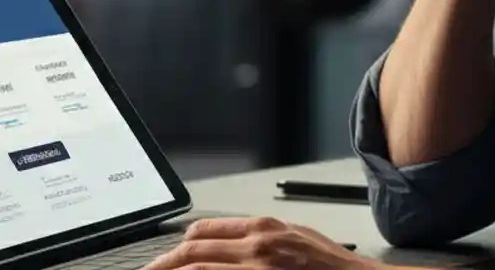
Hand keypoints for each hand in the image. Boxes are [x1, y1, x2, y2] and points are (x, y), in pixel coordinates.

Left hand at [142, 216, 382, 269]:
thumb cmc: (332, 267)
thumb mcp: (297, 235)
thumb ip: (263, 237)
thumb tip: (229, 241)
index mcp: (264, 228)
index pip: (204, 232)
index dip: (179, 246)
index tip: (167, 259)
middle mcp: (256, 247)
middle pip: (192, 252)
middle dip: (162, 265)